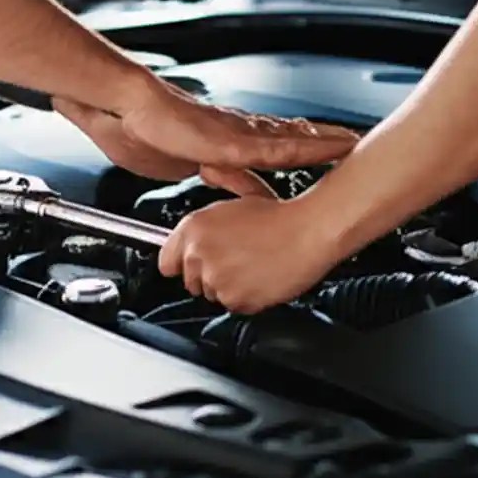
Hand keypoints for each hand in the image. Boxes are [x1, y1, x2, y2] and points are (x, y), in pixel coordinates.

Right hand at [54, 81, 356, 196]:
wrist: (123, 108)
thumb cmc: (136, 131)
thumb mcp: (176, 168)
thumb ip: (203, 178)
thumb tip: (219, 192)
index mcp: (221, 139)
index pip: (268, 146)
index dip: (295, 150)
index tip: (318, 156)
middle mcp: (235, 132)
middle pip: (289, 137)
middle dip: (321, 142)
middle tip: (352, 144)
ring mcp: (235, 135)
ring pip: (291, 139)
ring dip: (323, 142)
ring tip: (352, 143)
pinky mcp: (230, 142)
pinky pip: (277, 147)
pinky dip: (306, 148)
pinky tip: (327, 148)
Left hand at [158, 185, 343, 313]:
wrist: (310, 232)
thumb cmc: (282, 214)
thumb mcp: (244, 190)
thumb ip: (220, 183)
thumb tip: (207, 170)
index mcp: (194, 227)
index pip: (167, 261)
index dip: (184, 264)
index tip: (195, 264)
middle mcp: (199, 254)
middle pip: (191, 282)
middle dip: (210, 275)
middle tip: (237, 260)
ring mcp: (216, 279)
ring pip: (214, 295)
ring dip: (230, 286)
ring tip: (253, 266)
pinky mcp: (235, 299)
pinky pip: (235, 307)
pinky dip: (248, 299)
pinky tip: (262, 279)